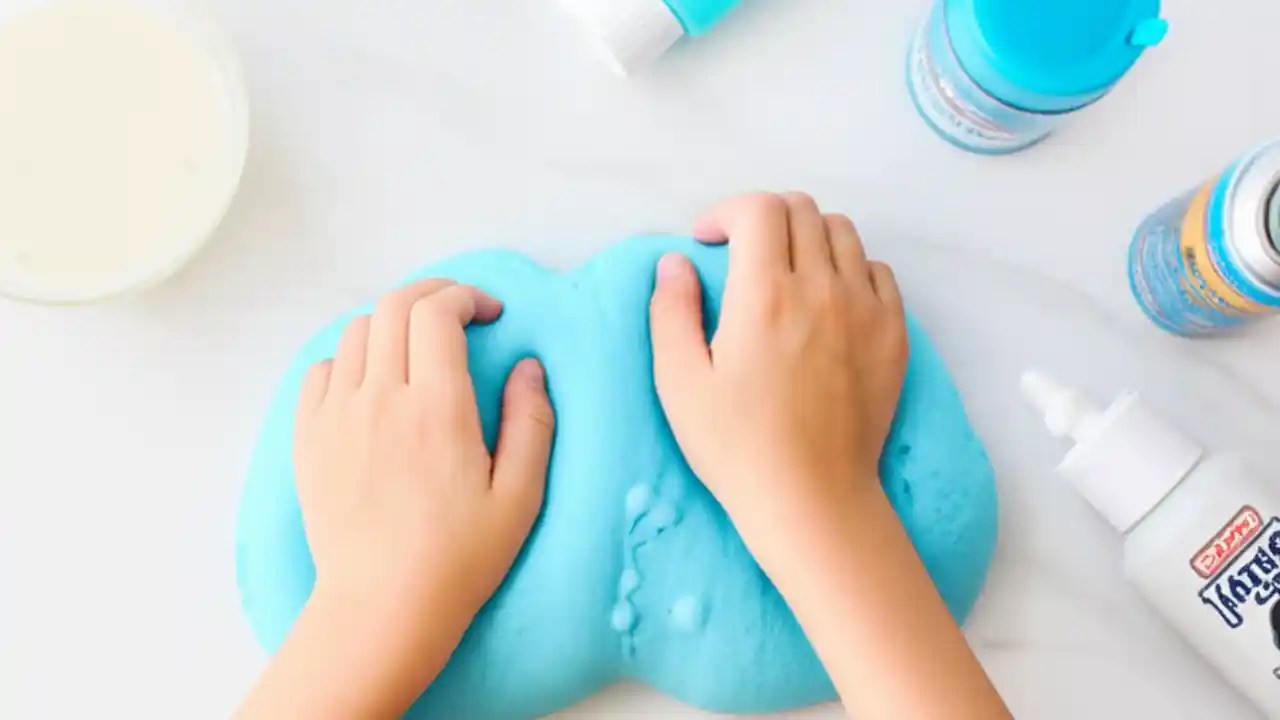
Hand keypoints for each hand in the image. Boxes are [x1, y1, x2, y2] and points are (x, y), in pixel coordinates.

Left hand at [295, 279, 553, 620]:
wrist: (382, 607)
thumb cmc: (459, 559)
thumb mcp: (521, 497)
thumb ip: (530, 422)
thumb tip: (528, 367)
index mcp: (438, 409)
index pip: (436, 312)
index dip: (465, 296)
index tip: (489, 313)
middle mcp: (381, 400)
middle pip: (394, 307)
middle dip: (431, 294)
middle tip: (458, 312)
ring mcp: (337, 417)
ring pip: (355, 332)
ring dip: (391, 324)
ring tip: (417, 349)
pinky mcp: (309, 439)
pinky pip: (320, 371)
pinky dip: (348, 359)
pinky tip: (372, 383)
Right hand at [649, 192, 906, 536]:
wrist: (812, 498)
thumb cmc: (737, 447)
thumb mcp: (680, 383)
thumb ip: (672, 312)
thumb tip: (675, 261)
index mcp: (764, 296)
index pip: (758, 209)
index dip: (726, 211)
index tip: (707, 241)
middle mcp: (821, 289)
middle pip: (801, 209)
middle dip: (763, 217)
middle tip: (741, 253)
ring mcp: (865, 309)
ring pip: (843, 233)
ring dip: (807, 236)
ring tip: (785, 271)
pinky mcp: (893, 335)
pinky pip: (877, 271)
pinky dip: (848, 268)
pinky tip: (826, 299)